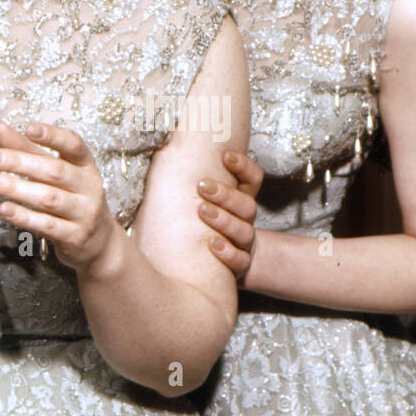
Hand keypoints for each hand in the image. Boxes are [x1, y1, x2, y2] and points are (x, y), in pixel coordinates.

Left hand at [0, 121, 122, 276]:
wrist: (98, 242)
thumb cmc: (72, 198)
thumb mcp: (54, 171)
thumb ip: (25, 148)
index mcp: (85, 165)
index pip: (73, 145)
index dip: (53, 136)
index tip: (29, 128)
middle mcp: (89, 186)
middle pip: (54, 171)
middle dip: (18, 162)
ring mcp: (84, 213)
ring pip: (48, 198)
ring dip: (14, 188)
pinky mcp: (75, 236)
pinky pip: (47, 225)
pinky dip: (24, 216)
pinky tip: (4, 208)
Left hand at [197, 150, 262, 279]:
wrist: (203, 266)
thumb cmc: (190, 225)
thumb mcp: (190, 199)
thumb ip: (185, 179)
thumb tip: (162, 148)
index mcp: (237, 200)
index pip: (253, 179)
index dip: (244, 166)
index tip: (225, 156)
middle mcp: (243, 220)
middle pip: (248, 204)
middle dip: (226, 193)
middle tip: (202, 186)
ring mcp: (243, 244)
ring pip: (245, 231)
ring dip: (224, 219)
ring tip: (202, 211)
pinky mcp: (238, 266)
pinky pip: (241, 260)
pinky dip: (228, 252)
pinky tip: (212, 244)